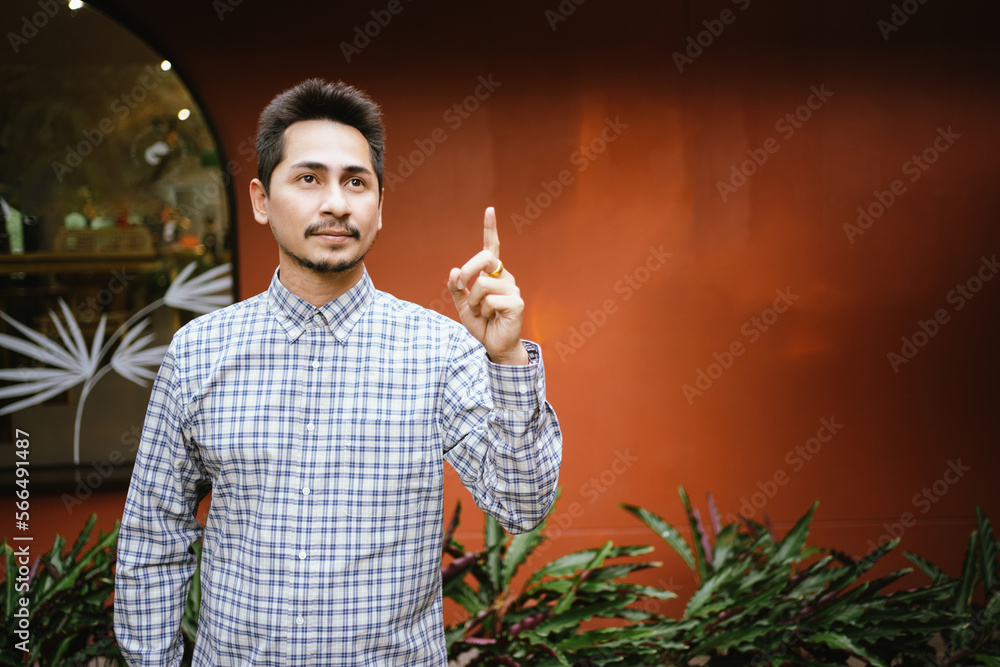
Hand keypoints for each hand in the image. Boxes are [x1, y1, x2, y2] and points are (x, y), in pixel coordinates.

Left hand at [448, 207, 529, 364]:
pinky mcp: (516, 302)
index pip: (492, 247)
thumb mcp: (463, 305)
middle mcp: (505, 277)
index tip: (489, 210)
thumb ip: (457, 288)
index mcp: (492, 274)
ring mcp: (512, 288)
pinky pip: (490, 299)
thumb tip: (454, 271)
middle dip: (467, 272)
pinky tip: (492, 318)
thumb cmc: (482, 323)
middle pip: (484, 258)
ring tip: (482, 313)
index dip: (490, 228)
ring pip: (482, 284)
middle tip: (461, 290)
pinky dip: (484, 311)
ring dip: (474, 302)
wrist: (495, 345)